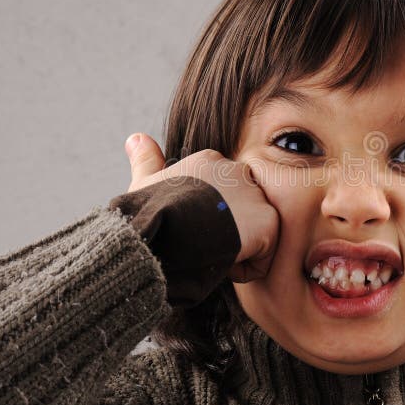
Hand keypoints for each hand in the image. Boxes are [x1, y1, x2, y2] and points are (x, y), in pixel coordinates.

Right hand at [123, 133, 278, 281]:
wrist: (162, 232)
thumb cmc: (148, 213)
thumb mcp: (144, 183)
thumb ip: (146, 161)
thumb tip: (135, 138)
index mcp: (210, 161)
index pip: (221, 193)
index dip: (205, 218)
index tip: (189, 230)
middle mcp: (238, 171)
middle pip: (242, 209)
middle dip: (228, 230)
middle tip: (201, 244)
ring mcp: (256, 194)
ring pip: (255, 231)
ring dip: (237, 247)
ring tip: (210, 253)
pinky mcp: (268, 221)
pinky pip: (265, 253)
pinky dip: (245, 266)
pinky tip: (221, 262)